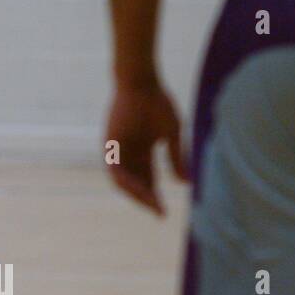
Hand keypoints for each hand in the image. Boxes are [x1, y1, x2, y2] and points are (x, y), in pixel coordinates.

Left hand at [104, 82, 187, 215]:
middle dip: (147, 198)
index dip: (155, 194)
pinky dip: (126, 181)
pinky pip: (114, 169)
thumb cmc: (157, 102)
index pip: (147, 177)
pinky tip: (140, 190)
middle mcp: (128, 152)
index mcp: (142, 149)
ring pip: (123, 179)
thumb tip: (184, 182)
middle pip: (135, 182)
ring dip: (137, 194)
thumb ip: (176, 157)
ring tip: (151, 205)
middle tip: (159, 212)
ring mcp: (117, 148)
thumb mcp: (171, 134)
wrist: (141, 82)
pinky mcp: (109, 143)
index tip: (165, 211)